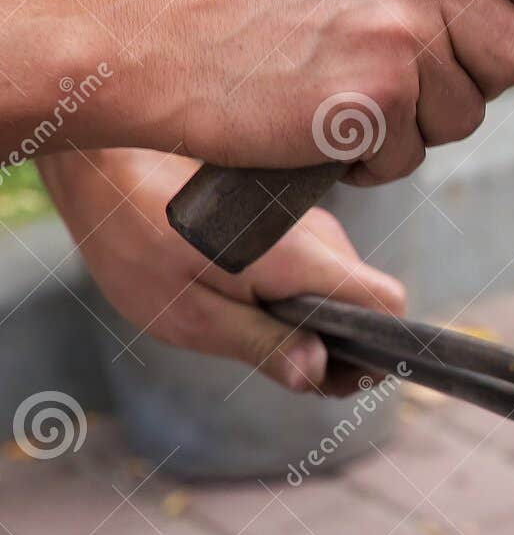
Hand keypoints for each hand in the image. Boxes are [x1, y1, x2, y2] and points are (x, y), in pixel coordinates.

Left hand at [40, 148, 405, 393]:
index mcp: (304, 259)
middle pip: (363, 302)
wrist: (105, 160)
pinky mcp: (288, 220)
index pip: (386, 304)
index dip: (375, 349)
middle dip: (330, 339)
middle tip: (265, 351)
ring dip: (304, 315)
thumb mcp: (189, 312)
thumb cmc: (136, 236)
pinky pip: (310, 267)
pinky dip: (287, 291)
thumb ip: (260, 343)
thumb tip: (316, 374)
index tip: (333, 373)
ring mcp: (307, 224)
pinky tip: (229, 288)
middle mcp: (320, 236)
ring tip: (235, 315)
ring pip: (334, 286)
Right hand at [85, 0, 513, 180]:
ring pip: (470, 112)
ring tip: (356, 88)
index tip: (512, 16)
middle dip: (474, 76)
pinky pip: (415, 155)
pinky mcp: (370, 102)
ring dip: (422, 122)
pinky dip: (377, 157)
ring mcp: (394, 34)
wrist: (150, 38)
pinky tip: (329, 121)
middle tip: (409, 68)